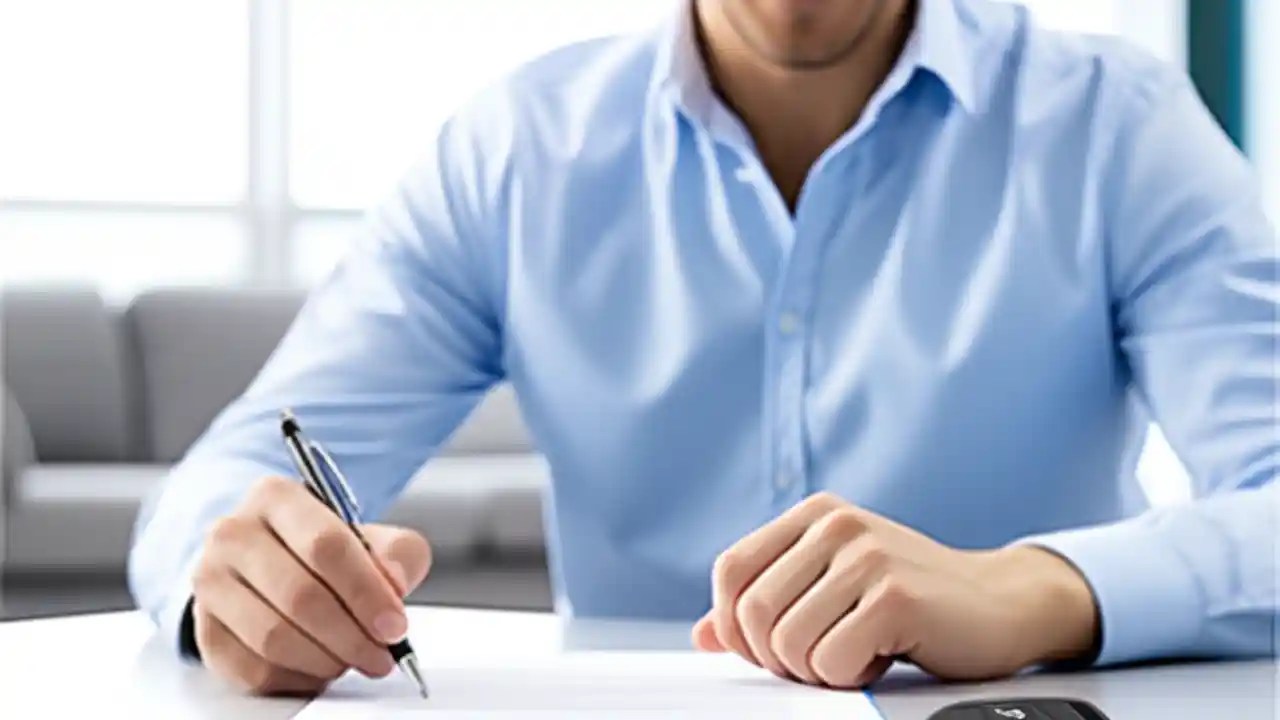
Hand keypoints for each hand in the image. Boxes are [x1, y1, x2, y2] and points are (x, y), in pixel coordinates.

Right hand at [192, 476, 431, 694]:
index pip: (326, 545)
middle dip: (351, 635)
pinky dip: (296, 677)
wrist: (268, 561)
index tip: (394, 624)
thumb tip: (394, 582)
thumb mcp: (368, 536)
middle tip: (380, 654)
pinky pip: (253, 668)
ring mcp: (210, 582)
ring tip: (353, 660)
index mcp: (277, 497)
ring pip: (273, 637)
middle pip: (300, 595)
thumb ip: (396, 553)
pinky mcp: (205, 629)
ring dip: (325, 659)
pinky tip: (319, 667)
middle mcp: (234, 534)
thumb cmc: (321, 550)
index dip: (366, 592)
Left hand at [691, 493, 1097, 687]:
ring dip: (815, 671)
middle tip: (817, 660)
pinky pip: (831, 664)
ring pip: (787, 643)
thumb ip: (769, 601)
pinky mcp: (896, 597)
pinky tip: (880, 658)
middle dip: (775, 657)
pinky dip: (848, 678)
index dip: (733, 624)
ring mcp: (867, 557)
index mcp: (814, 514)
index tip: (765, 649)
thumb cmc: (911, 599)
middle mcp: (836, 525)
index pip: (730, 571)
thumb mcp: (831, 586)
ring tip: (854, 653)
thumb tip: (705, 635)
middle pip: (752, 612)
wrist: (1001, 603)